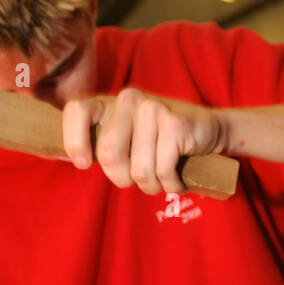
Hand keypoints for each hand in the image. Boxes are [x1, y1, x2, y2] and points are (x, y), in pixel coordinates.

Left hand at [62, 88, 229, 194]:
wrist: (209, 132)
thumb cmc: (160, 143)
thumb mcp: (126, 140)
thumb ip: (101, 146)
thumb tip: (76, 160)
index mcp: (110, 102)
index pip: (76, 111)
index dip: (75, 142)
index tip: (83, 163)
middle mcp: (128, 99)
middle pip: (108, 154)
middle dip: (123, 178)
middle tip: (138, 177)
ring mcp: (152, 108)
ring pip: (139, 170)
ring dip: (152, 185)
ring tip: (163, 176)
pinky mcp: (174, 123)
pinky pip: (162, 171)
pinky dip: (171, 184)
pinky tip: (177, 176)